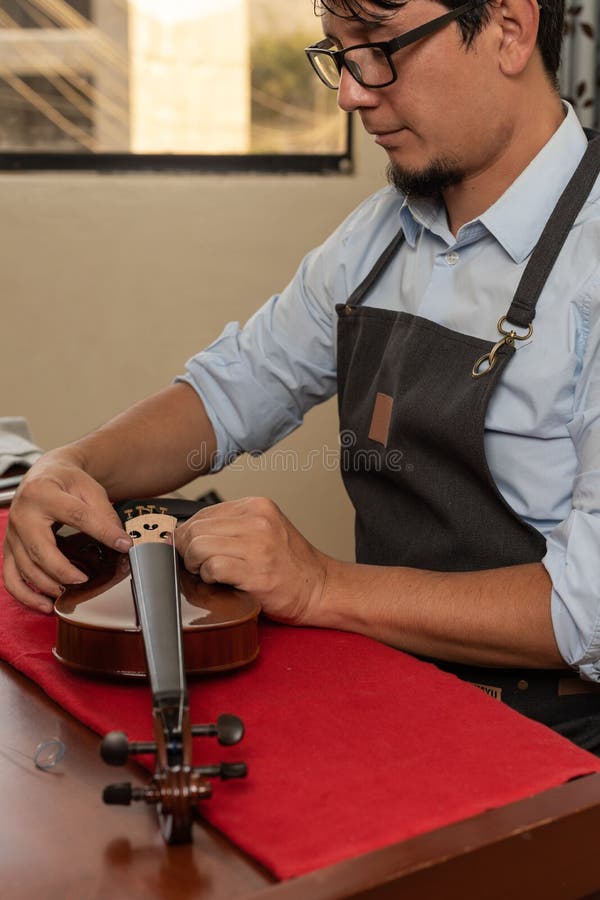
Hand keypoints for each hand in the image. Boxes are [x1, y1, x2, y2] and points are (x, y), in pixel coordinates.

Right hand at [3, 450, 131, 612]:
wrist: (45, 475)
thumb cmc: (66, 481)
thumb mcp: (89, 487)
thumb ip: (104, 512)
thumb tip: (120, 541)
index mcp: (44, 493)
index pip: (77, 516)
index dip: (103, 532)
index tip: (125, 545)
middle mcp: (23, 514)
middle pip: (41, 549)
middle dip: (64, 570)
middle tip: (85, 579)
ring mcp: (12, 534)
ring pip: (25, 568)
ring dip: (48, 586)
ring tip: (71, 594)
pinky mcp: (9, 549)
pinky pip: (11, 577)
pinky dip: (26, 596)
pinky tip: (46, 605)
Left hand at [175, 496, 328, 625]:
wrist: (320, 588)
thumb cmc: (289, 564)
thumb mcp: (264, 529)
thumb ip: (231, 526)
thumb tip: (185, 533)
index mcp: (257, 506)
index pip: (202, 513)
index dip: (189, 535)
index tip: (192, 550)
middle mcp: (257, 521)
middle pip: (195, 529)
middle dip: (188, 551)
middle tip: (198, 565)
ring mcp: (258, 546)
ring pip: (198, 547)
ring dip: (196, 565)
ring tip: (210, 573)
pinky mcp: (256, 572)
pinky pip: (211, 569)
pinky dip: (209, 578)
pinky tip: (221, 582)